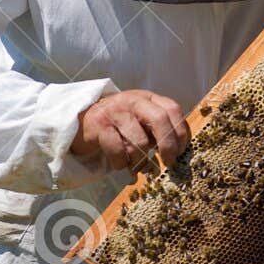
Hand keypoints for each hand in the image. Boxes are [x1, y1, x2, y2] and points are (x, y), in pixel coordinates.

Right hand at [71, 89, 189, 171]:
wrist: (82, 121)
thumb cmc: (119, 125)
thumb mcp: (140, 120)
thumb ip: (157, 129)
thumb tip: (177, 152)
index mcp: (147, 98)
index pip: (172, 109)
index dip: (181, 132)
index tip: (181, 151)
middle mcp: (132, 100)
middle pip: (159, 120)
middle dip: (168, 146)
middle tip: (168, 163)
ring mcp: (115, 111)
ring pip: (139, 141)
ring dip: (140, 160)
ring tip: (136, 165)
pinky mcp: (99, 125)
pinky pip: (119, 151)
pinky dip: (122, 163)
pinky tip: (120, 164)